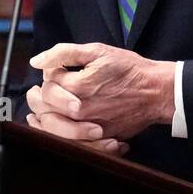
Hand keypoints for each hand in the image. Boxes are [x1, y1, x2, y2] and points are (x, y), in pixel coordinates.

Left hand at [26, 42, 176, 143]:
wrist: (156, 91)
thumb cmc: (129, 70)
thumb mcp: (97, 51)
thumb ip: (63, 53)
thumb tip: (36, 61)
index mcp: (77, 87)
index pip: (46, 85)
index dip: (49, 77)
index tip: (57, 73)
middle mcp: (80, 111)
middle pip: (43, 109)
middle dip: (38, 98)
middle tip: (37, 92)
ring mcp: (88, 127)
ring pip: (52, 129)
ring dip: (43, 117)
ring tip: (43, 109)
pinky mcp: (98, 138)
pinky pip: (70, 142)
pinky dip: (59, 134)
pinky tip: (57, 125)